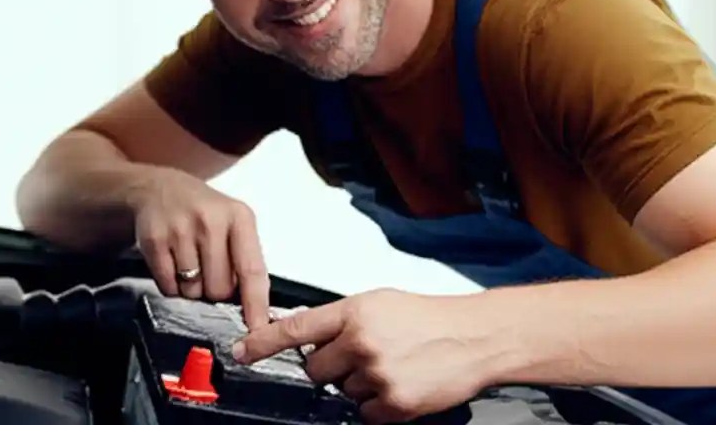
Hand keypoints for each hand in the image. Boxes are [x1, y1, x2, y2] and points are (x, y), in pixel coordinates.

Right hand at [129, 170, 269, 329]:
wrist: (159, 189)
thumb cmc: (202, 212)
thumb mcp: (233, 223)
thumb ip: (246, 260)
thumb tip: (256, 309)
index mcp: (239, 217)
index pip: (252, 270)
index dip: (255, 305)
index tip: (258, 329)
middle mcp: (211, 220)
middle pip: (219, 289)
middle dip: (214, 291)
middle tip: (208, 271)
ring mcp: (180, 229)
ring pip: (192, 291)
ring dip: (191, 288)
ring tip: (189, 263)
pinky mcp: (154, 240)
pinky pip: (167, 286)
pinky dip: (171, 285)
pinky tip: (172, 263)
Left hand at [233, 288, 491, 422]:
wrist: (474, 337)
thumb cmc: (429, 317)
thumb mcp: (378, 303)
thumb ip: (340, 318)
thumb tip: (306, 336)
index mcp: (354, 311)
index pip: (295, 327)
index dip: (262, 342)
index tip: (242, 351)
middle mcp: (361, 341)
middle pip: (314, 368)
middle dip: (328, 367)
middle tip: (358, 356)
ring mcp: (377, 374)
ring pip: (340, 391)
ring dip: (357, 384)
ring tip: (388, 365)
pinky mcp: (393, 403)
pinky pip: (363, 412)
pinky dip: (376, 404)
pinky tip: (396, 384)